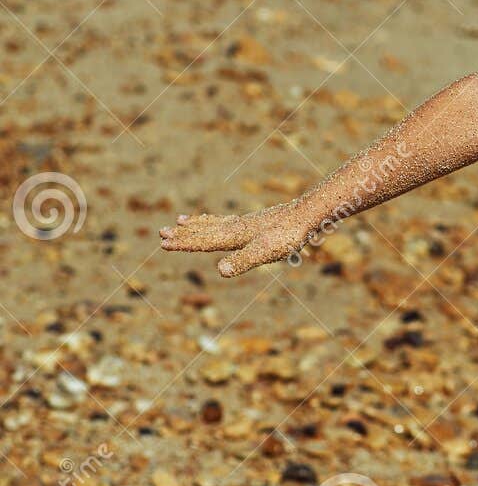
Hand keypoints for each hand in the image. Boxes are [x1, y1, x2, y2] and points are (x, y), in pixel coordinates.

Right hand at [159, 202, 315, 277]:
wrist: (307, 215)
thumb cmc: (287, 236)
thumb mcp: (266, 252)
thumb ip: (243, 261)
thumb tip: (220, 270)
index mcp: (234, 236)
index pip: (203, 241)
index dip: (184, 243)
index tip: (163, 242)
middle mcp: (236, 227)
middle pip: (204, 230)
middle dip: (184, 233)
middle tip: (162, 232)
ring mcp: (245, 223)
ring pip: (214, 223)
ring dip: (197, 224)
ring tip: (181, 220)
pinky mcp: (256, 222)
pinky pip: (228, 221)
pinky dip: (216, 220)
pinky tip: (219, 221)